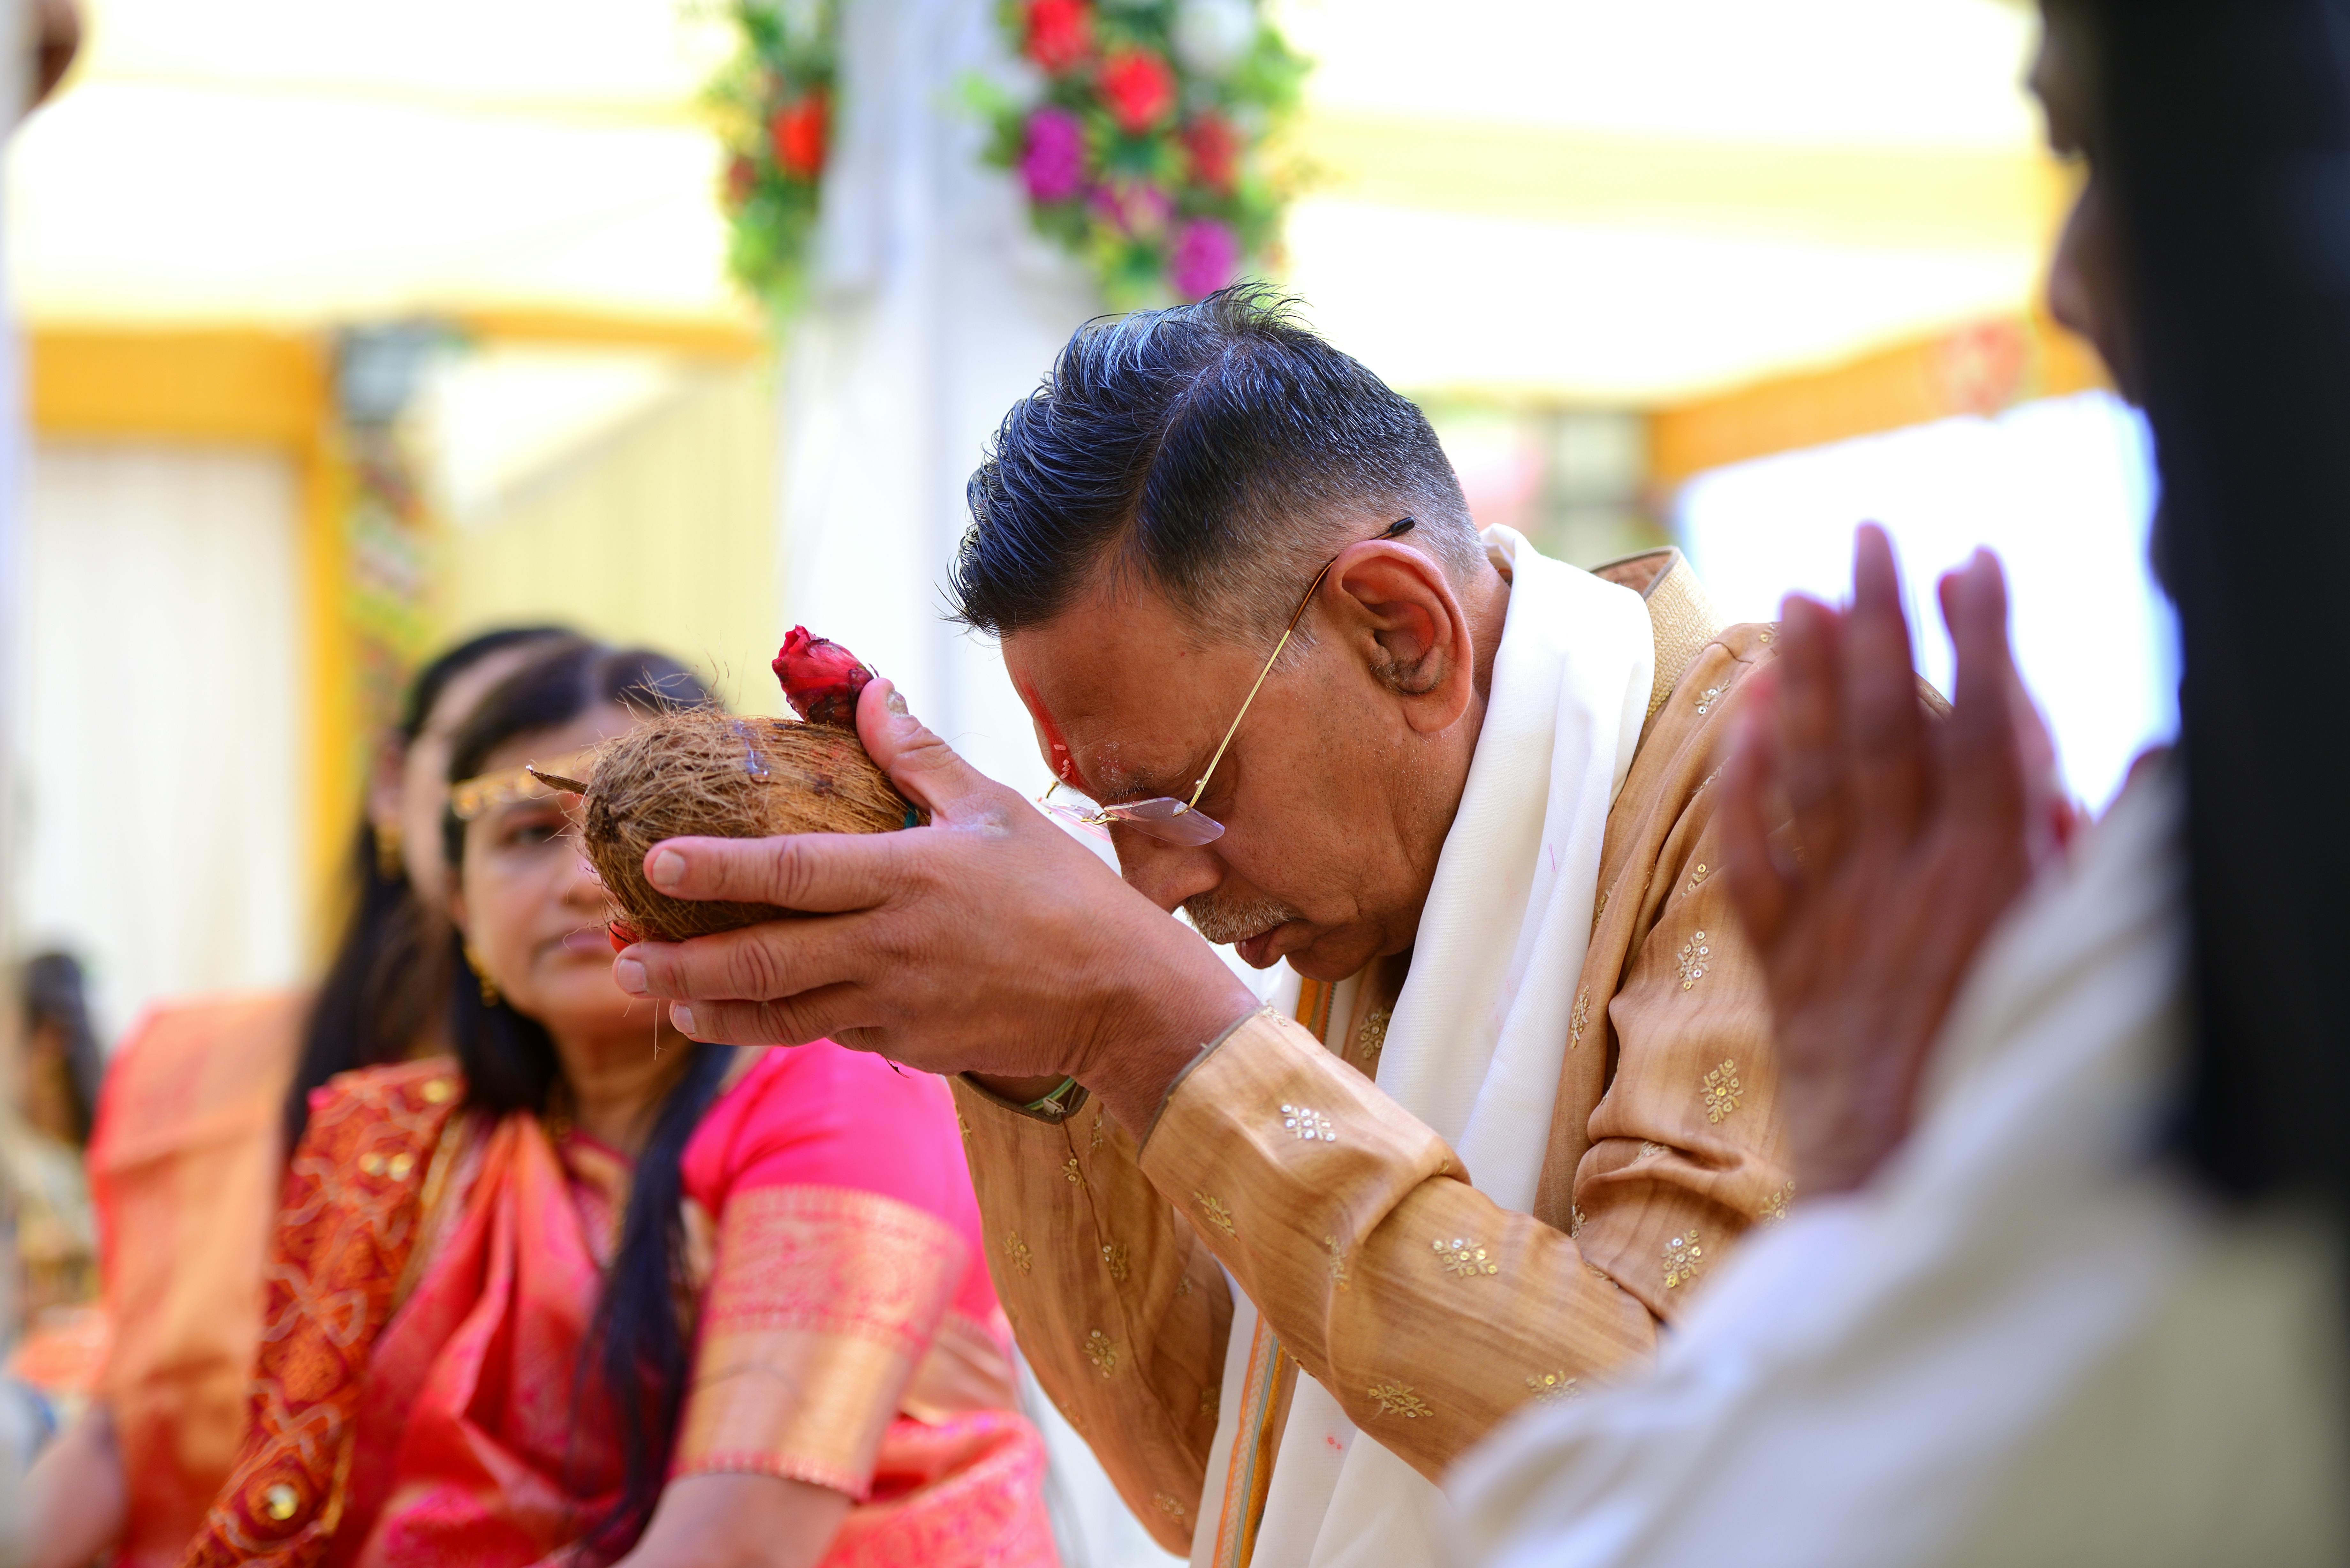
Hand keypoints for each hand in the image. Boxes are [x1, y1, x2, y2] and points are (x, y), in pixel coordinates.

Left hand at [612, 679, 1255, 1131]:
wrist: (1120, 999)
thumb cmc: (1064, 893)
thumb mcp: (995, 810)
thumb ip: (920, 756)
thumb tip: (870, 691)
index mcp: (906, 878)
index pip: (790, 871)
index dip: (717, 868)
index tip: (655, 864)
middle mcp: (888, 947)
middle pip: (761, 960)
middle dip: (680, 962)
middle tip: (618, 957)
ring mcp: (893, 1005)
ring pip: (778, 1015)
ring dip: (709, 1007)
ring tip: (657, 996)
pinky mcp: (906, 1044)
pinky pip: (827, 1032)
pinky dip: (777, 1025)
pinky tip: (742, 1013)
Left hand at [1718, 526, 2058, 1192]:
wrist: (1926, 1187)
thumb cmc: (2020, 1069)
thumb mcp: (2081, 958)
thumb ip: (2103, 859)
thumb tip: (2154, 762)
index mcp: (1992, 875)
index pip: (1984, 727)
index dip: (1977, 638)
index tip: (1971, 562)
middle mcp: (1907, 880)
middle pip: (1888, 725)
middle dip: (1878, 623)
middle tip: (1865, 536)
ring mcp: (1837, 916)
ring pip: (1814, 773)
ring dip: (1806, 678)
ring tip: (1800, 595)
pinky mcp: (1784, 959)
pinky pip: (1752, 856)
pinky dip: (1744, 783)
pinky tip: (1741, 719)